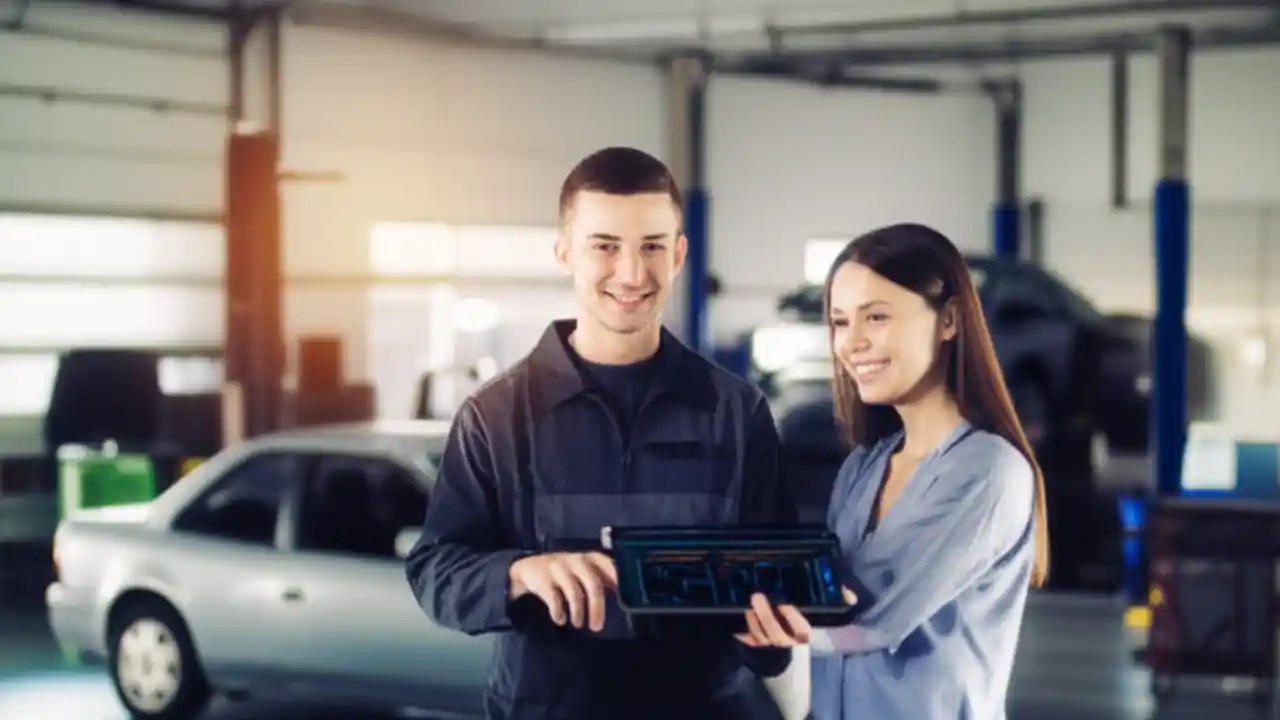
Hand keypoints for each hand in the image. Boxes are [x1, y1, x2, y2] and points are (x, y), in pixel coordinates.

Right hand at [508, 552, 617, 631]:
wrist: (529, 568)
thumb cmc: (565, 572)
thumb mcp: (583, 571)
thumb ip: (603, 578)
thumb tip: (627, 593)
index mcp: (590, 559)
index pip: (608, 566)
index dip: (617, 580)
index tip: (624, 598)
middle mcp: (576, 561)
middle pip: (593, 585)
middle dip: (597, 608)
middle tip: (597, 626)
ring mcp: (559, 568)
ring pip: (574, 594)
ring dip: (578, 612)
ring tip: (579, 624)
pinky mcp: (543, 579)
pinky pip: (554, 598)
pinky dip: (558, 612)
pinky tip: (560, 619)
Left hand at [736, 587, 856, 648]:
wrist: (781, 634)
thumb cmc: (798, 614)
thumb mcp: (819, 604)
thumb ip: (835, 596)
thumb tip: (851, 597)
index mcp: (803, 631)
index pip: (801, 630)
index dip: (793, 619)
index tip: (786, 604)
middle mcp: (786, 641)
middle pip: (777, 635)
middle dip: (767, 617)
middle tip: (758, 596)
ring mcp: (768, 643)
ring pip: (760, 637)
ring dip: (753, 622)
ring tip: (747, 605)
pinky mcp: (753, 642)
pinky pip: (746, 639)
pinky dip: (741, 630)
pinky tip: (737, 616)